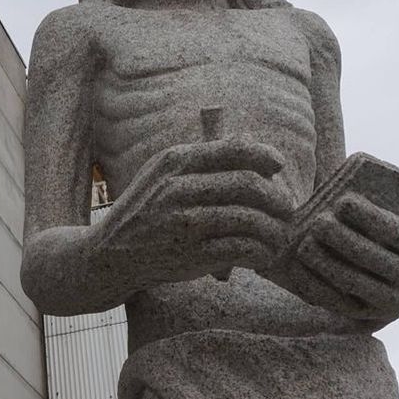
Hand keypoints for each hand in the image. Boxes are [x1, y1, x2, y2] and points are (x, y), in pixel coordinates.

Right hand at [91, 137, 293, 288]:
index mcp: (176, 161)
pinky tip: (262, 254)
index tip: (278, 166)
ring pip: (250, 219)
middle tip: (286, 208)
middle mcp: (179, 189)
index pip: (235, 150)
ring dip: (274, 229)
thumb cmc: (147, 208)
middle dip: (277, 197)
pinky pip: (241, 249)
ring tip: (278, 235)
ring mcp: (184, 223)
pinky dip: (261, 252)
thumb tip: (251, 143)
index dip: (265, 156)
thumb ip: (202, 156)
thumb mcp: (163, 172)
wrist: (112, 252)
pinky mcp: (190, 255)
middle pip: (249, 184)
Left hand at [267, 193, 398, 328]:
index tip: (343, 201)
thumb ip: (386, 187)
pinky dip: (319, 288)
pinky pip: (341, 305)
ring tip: (305, 245)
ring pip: (361, 286)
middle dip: (348, 242)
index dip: (373, 218)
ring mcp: (391, 300)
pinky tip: (299, 270)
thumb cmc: (384, 223)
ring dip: (331, 266)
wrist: (392, 267)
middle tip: (319, 222)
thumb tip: (368, 163)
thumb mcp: (394, 206)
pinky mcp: (366, 315)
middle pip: (381, 262)